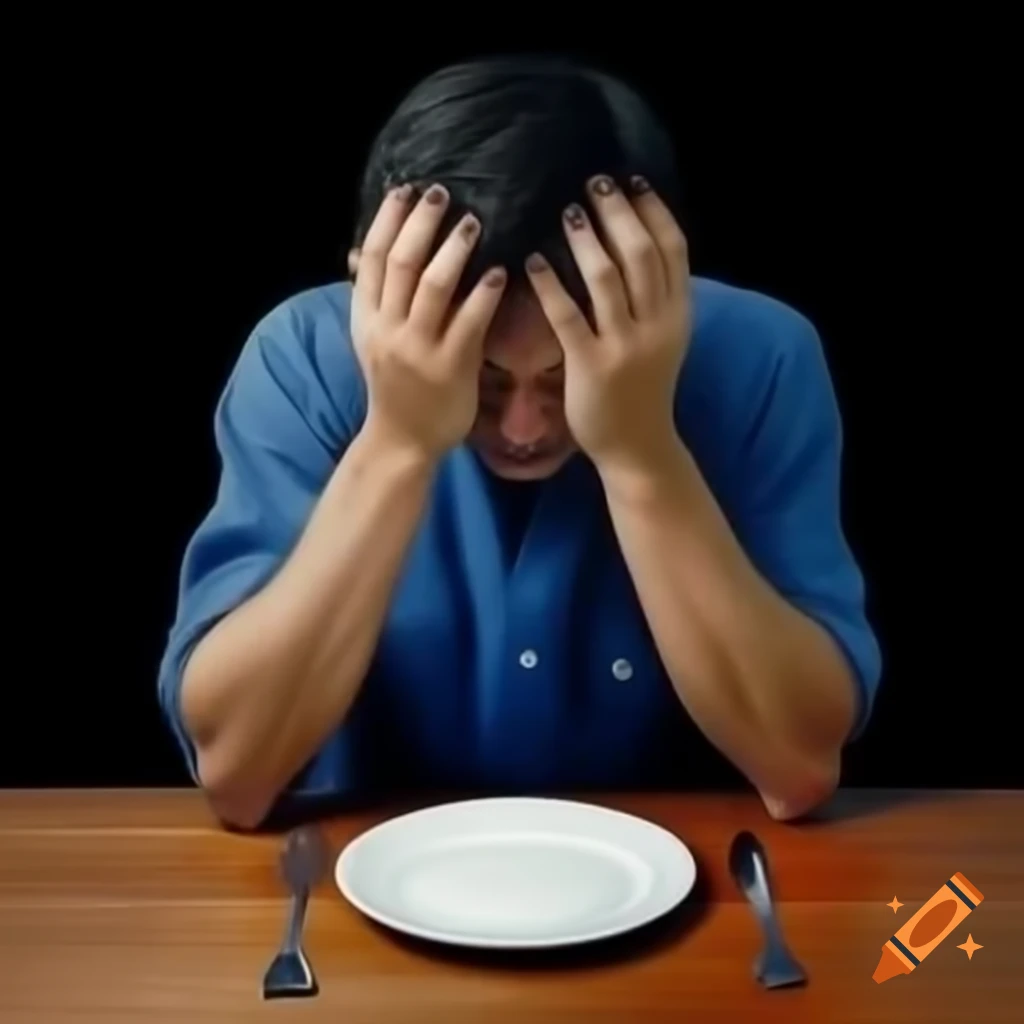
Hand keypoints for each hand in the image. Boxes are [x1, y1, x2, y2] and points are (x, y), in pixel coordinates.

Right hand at [350, 184, 506, 459]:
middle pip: (401, 263)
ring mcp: (418, 349)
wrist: (402, 441)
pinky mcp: (450, 367)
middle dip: (421, 223)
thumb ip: (376, 300)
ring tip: (473, 223)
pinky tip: (499, 272)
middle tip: (442, 194)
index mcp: (366, 318)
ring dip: (454, 249)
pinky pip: (468, 322)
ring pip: (433, 286)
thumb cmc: (394, 387)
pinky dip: (483, 294)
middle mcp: (387, 329)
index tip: (406, 190)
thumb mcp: (372, 340)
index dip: (388, 220)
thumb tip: (363, 253)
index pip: (371, 258)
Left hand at [525, 174, 689, 469]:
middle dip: (618, 213)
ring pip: (608, 280)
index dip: (653, 211)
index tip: (633, 181)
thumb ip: (656, 298)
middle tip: (594, 182)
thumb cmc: (644, 388)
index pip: (673, 249)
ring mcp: (625, 347)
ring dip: (587, 240)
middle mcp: (657, 325)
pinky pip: (568, 317)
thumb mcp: (665, 339)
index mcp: (678, 314)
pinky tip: (534, 261)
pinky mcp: (592, 366)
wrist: (638, 447)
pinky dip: (551, 285)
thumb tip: (634, 243)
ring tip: (568, 211)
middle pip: (640, 254)